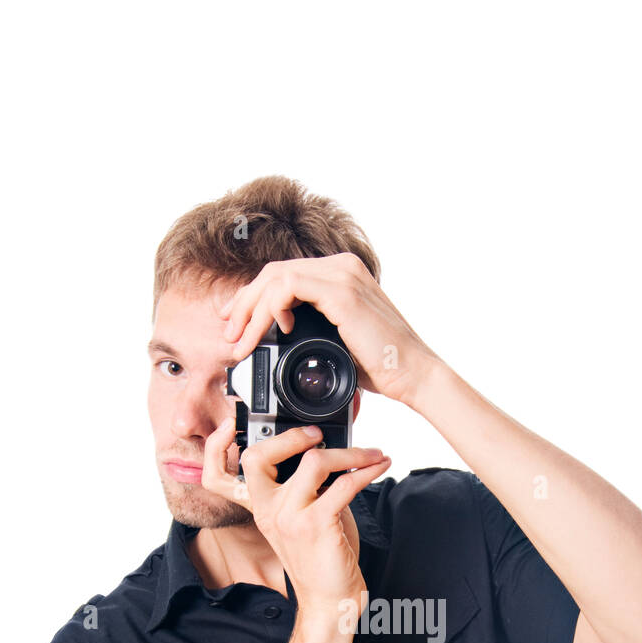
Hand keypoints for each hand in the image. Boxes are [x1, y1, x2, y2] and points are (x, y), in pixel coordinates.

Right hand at [201, 416, 390, 623]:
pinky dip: (368, 470)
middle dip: (293, 436)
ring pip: (314, 462)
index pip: (234, 467)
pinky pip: (345, 484)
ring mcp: (291, 517)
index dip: (241, 442)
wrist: (329, 602)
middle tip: (322, 434)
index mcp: (261, 508)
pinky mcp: (317, 525)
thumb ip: (309, 487)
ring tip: (372, 455)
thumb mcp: (305, 518)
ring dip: (352, 453)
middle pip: (261, 456)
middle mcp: (269, 511)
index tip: (276, 428)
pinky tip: (380, 466)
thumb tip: (333, 454)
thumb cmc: (322, 560)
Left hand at [218, 253, 440, 406]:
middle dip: (244, 302)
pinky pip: (288, 287)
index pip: (284, 275)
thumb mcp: (339, 343)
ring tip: (239, 339)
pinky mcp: (341, 291)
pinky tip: (268, 331)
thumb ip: (313, 330)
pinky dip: (269, 308)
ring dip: (250, 308)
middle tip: (228, 330)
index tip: (235, 322)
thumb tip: (281, 339)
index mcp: (342, 275)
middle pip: (274, 272)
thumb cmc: (382, 367)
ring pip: (276, 277)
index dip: (253, 297)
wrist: (414, 375)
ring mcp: (342, 275)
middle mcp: (342, 267)